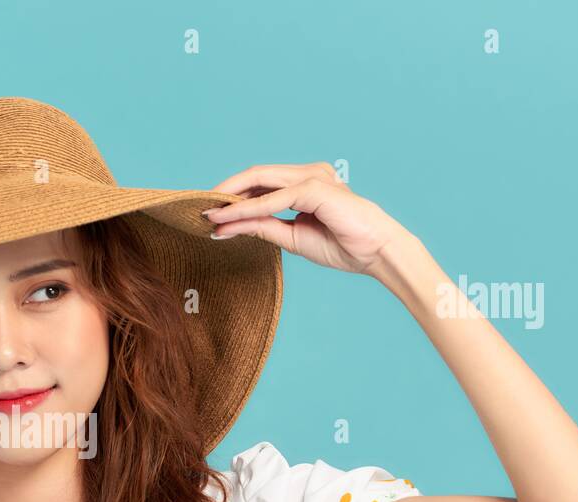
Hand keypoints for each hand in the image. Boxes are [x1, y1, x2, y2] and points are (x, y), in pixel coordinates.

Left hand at [204, 163, 414, 278]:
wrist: (377, 252)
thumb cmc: (343, 245)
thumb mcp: (293, 237)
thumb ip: (263, 227)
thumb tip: (228, 226)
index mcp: (304, 183)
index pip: (260, 183)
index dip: (233, 195)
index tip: (209, 213)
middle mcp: (307, 174)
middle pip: (255, 175)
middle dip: (225, 191)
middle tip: (200, 208)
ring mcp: (312, 177)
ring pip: (260, 181)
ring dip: (231, 198)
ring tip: (208, 214)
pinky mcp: (315, 188)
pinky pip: (273, 199)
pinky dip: (248, 209)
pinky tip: (228, 220)